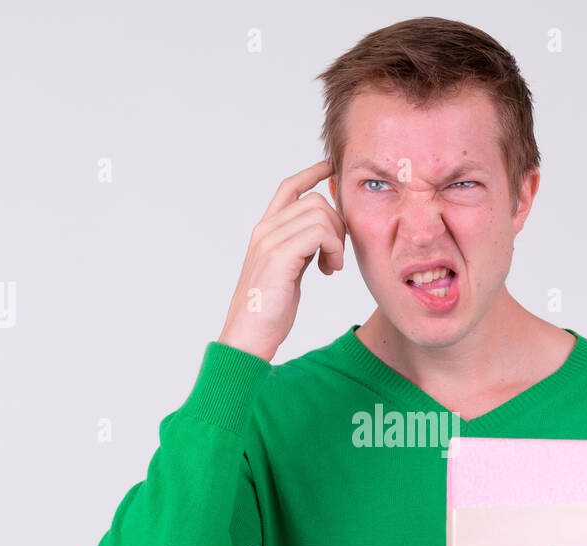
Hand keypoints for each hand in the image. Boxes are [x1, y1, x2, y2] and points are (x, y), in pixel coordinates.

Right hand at [218, 159, 346, 361]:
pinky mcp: (279, 256)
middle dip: (337, 224)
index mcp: (264, 232)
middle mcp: (265, 230)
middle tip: (336, 256)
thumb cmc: (268, 311)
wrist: (248, 337)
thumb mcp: (288, 272)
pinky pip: (320, 232)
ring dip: (338, 240)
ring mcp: (270, 241)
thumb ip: (301, 249)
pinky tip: (329, 271)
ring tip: (332, 266)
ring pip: (320, 214)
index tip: (331, 168)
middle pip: (315, 200)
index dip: (312, 174)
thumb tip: (322, 237)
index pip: (289, 188)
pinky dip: (334, 249)